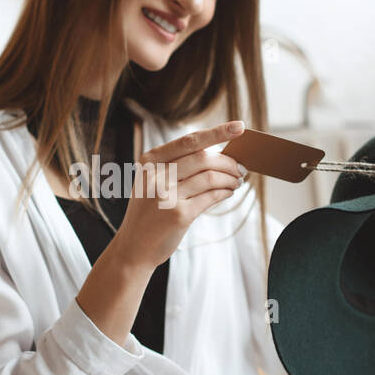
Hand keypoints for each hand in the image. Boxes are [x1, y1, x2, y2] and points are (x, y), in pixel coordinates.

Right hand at [110, 119, 246, 271]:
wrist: (133, 247)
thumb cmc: (148, 212)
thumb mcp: (151, 183)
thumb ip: (175, 166)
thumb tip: (216, 153)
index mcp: (150, 161)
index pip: (189, 141)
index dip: (217, 133)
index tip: (240, 127)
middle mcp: (156, 176)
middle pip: (203, 158)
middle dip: (228, 162)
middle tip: (241, 168)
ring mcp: (167, 195)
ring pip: (210, 177)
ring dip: (230, 178)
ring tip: (237, 181)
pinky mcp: (179, 215)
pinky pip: (211, 196)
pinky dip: (225, 192)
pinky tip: (229, 192)